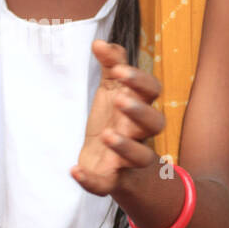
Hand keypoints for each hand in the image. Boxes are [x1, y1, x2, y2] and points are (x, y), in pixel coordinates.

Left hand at [70, 40, 165, 197]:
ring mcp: (127, 158)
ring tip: (107, 135)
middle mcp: (139, 133)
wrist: (111, 164)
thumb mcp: (112, 89)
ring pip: (139, 156)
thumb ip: (111, 64)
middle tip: (119, 100)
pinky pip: (106, 185)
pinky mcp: (111, 180)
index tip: (119, 71)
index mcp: (139, 108)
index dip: (139, 81)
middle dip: (138, 111)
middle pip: (154, 123)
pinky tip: (74, 170)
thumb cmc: (115, 120)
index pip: (151, 92)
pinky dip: (91, 180)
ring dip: (125, 146)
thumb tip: (101, 42)